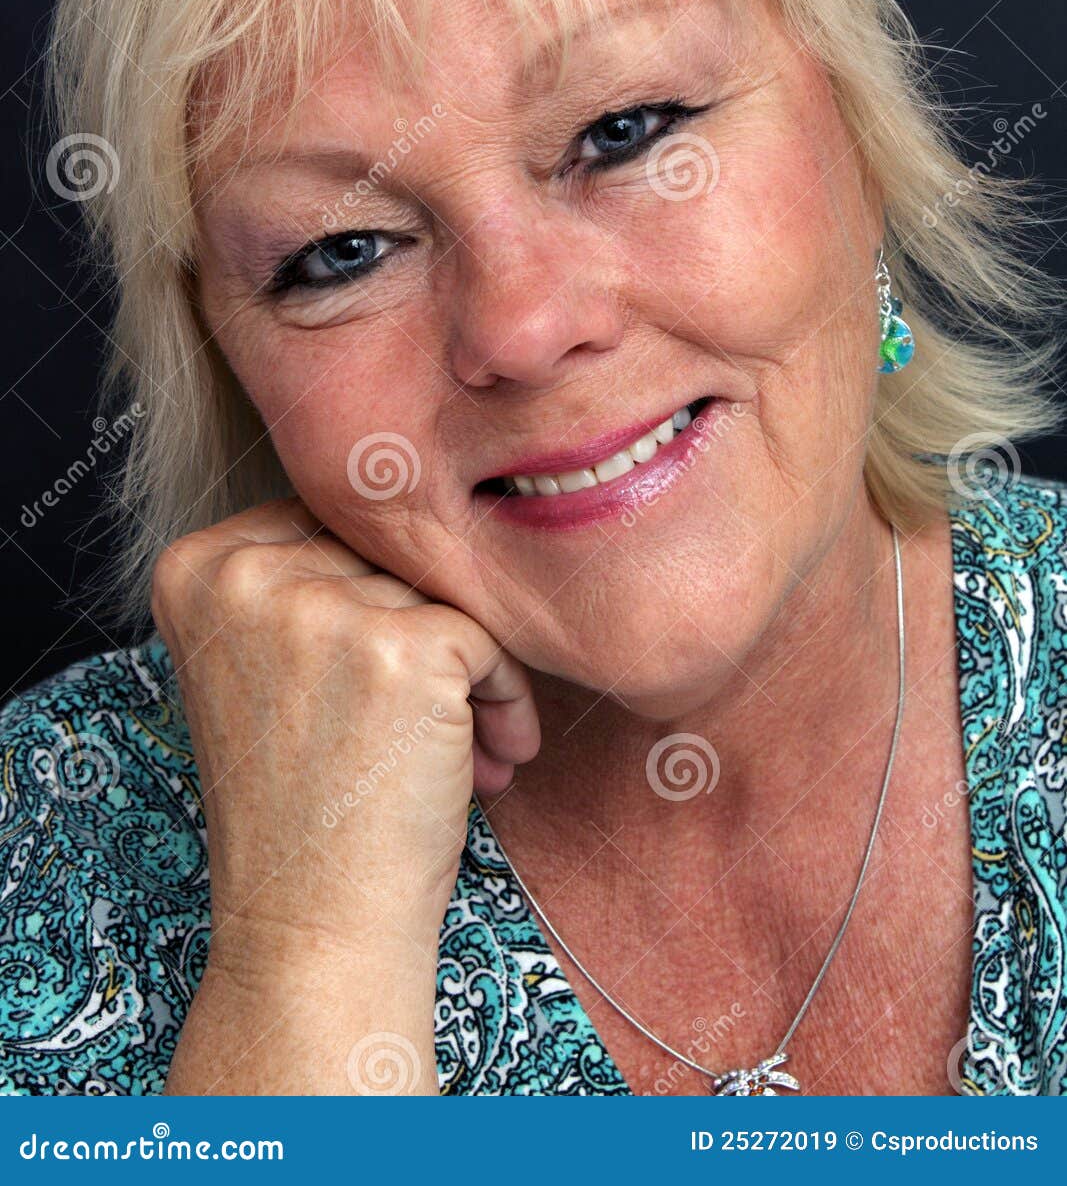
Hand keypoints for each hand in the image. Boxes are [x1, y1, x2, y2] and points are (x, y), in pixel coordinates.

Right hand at [150, 495, 539, 1091]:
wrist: (312, 931)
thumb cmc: (299, 807)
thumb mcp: (258, 667)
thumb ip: (303, 583)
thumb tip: (426, 523)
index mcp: (197, 568)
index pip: (324, 524)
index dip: (369, 599)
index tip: (371, 679)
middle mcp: (248, 573)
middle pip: (385, 554)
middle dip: (422, 635)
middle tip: (424, 727)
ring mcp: (324, 608)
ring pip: (441, 593)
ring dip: (469, 674)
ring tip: (456, 755)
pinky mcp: (406, 647)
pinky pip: (491, 637)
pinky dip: (506, 698)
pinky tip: (489, 761)